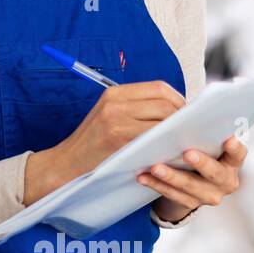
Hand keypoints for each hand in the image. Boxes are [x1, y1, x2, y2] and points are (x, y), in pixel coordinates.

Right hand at [24, 80, 185, 205]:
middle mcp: (115, 102)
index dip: (178, 100)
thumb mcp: (109, 116)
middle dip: (182, 117)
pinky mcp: (119, 139)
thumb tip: (175, 110)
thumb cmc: (92, 144)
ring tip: (180, 142)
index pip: (160, 88)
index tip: (184, 116)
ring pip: (164, 119)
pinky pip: (155, 138)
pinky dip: (167, 144)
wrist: (66, 164)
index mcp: (115, 93)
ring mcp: (116, 120)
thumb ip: (136, 109)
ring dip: (177, 132)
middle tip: (187, 132)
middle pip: (165, 102)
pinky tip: (169, 152)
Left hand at [138, 135, 246, 217]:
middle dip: (201, 163)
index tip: (228, 139)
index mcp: (232, 163)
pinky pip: (173, 195)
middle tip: (187, 153)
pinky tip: (144, 177)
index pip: (238, 155)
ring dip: (171, 176)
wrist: (196, 185)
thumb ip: (204, 136)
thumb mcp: (207, 146)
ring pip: (190, 186)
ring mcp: (209, 195)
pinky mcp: (191, 203)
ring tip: (155, 167)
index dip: (235, 148)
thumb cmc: (202, 154)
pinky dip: (156, 185)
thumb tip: (187, 117)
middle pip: (215, 173)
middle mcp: (226, 181)